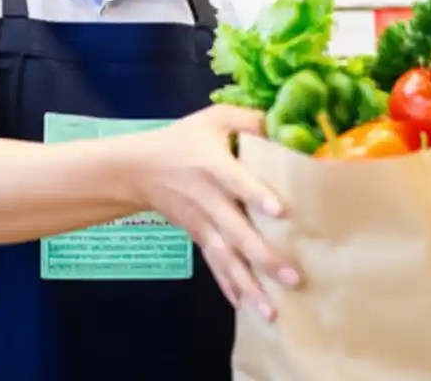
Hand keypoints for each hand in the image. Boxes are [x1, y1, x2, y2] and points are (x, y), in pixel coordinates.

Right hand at [136, 105, 300, 319]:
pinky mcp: (199, 237)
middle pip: (236, 231)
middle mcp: (209, 200)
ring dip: (249, 285)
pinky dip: (229, 287)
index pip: (235, 181)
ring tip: (271, 311)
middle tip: (293, 278)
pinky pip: (215, 265)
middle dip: (263, 256)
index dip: (255, 195)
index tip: (279, 211)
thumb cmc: (183, 140)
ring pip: (226, 258)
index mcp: (213, 166)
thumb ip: (250, 119)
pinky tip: (246, 308)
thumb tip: (287, 126)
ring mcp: (202, 223)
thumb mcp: (214, 119)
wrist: (137, 169)